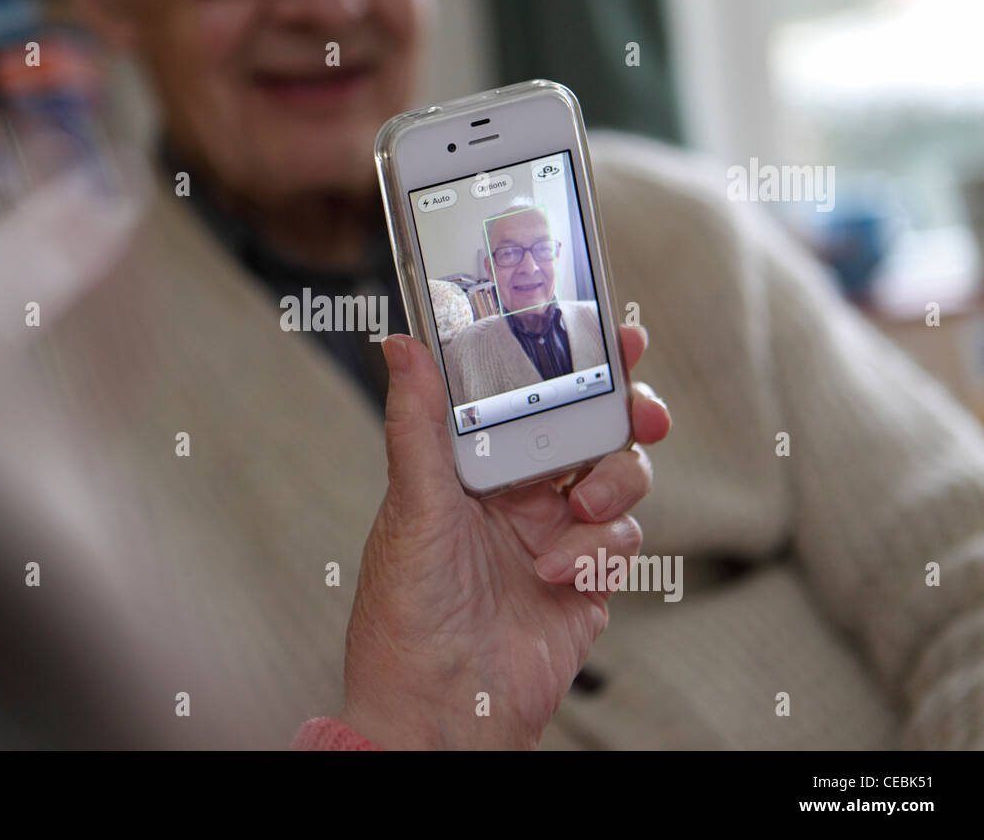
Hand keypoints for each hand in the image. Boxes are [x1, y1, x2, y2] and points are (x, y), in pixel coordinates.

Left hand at [340, 325, 670, 748]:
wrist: (440, 710)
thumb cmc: (407, 613)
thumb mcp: (411, 506)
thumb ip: (418, 424)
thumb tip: (399, 344)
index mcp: (474, 465)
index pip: (531, 393)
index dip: (572, 358)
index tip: (612, 328)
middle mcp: (519, 493)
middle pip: (591, 429)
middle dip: (622, 412)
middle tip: (639, 410)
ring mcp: (556, 535)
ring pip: (617, 480)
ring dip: (611, 488)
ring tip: (578, 512)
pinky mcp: (586, 580)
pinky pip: (620, 543)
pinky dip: (598, 552)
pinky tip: (557, 575)